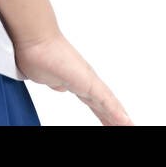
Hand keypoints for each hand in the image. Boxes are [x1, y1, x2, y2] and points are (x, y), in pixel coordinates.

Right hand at [14, 32, 133, 125]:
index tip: (106, 119)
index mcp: (74, 81)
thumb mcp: (42, 78)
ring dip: (118, 117)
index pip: (91, 100)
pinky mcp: (89, 83)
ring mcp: (88, 81)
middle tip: (124, 125)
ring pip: (108, 104)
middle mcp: (84, 81)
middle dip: (111, 117)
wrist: (36, 41)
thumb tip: (57, 86)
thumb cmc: (36, 53)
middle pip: (102, 104)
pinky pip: (106, 102)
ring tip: (129, 125)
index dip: (100, 110)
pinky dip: (116, 113)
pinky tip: (126, 122)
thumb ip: (52, 82)